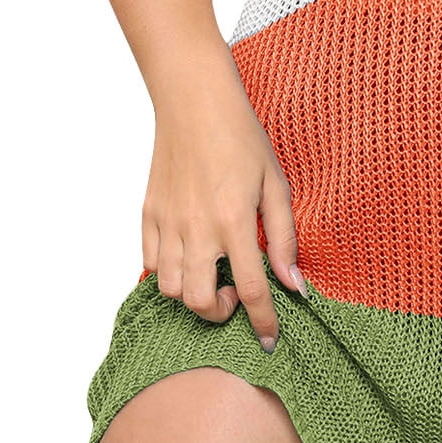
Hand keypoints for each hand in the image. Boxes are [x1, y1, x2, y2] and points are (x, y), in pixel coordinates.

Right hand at [140, 63, 304, 353]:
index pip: (252, 291)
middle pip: (199, 302)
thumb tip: (294, 284)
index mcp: (234, 221)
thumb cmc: (241, 137)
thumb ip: (283, 238)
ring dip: (192, 294)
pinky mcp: (147, 213)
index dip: (263, 323)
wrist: (194, 101)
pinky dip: (167, 272)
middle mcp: (196, 228)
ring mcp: (167, 222)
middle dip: (221, 313)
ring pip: (169, 289)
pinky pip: (149, 263)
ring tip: (212, 273)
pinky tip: (188, 256)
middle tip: (237, 294)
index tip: (269, 341)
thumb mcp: (276, 185)